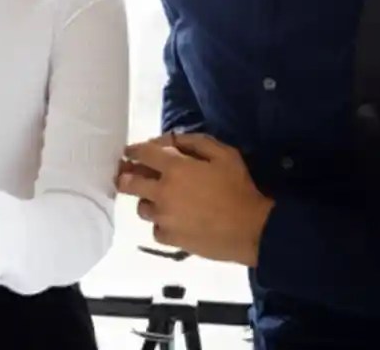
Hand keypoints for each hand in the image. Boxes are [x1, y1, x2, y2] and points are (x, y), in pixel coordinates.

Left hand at [117, 133, 273, 265]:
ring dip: (148, 201)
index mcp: (174, 169)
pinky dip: (161, 225)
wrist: (253, 230)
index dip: (133, 151)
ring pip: (141, 208)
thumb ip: (195, 142)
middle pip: (128, 183)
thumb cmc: (239, 188)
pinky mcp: (170, 238)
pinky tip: (173, 222)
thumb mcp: (224, 154)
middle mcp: (162, 192)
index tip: (130, 152)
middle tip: (129, 176)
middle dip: (126, 177)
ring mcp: (163, 218)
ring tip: (161, 201)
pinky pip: (155, 230)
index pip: (141, 154)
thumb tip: (172, 140)